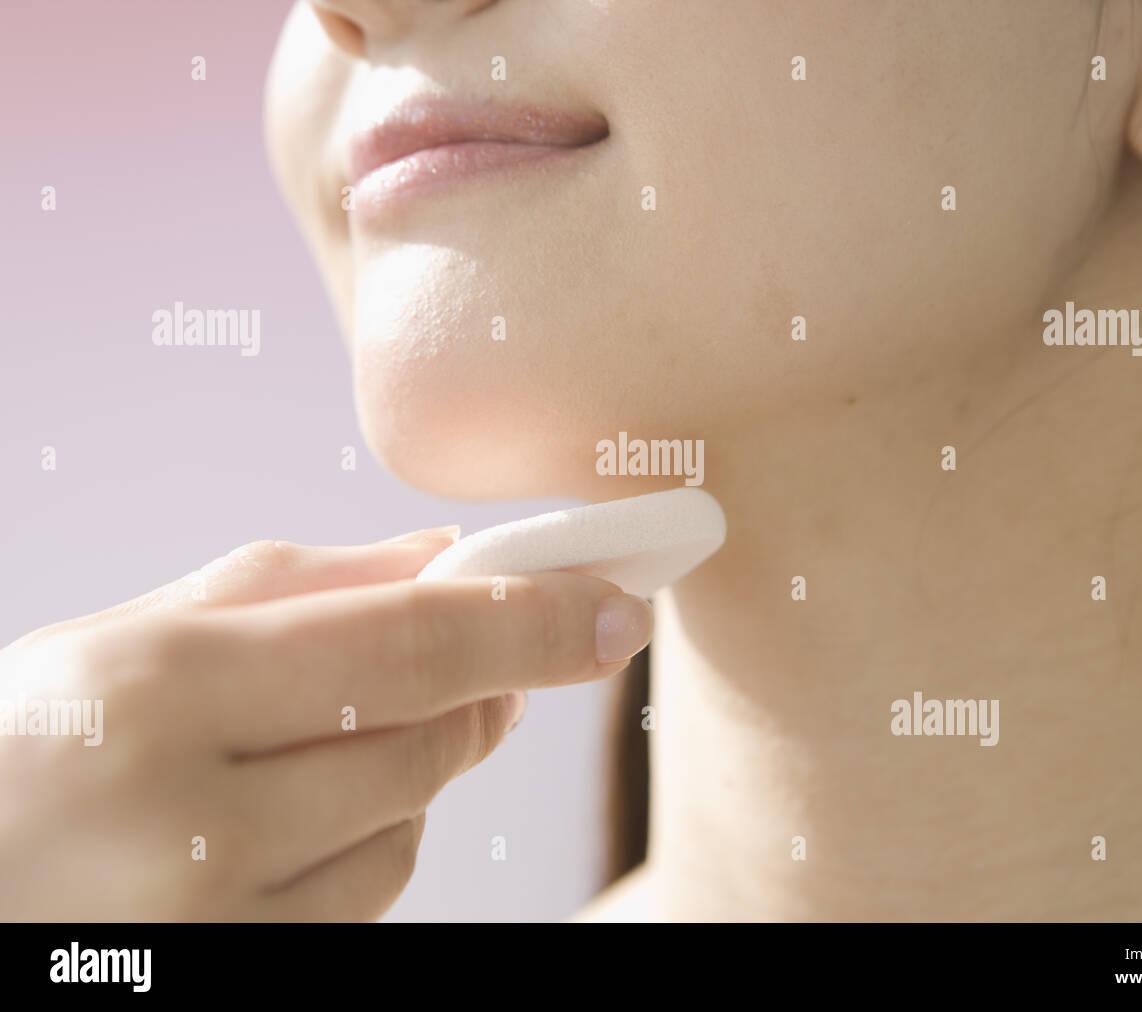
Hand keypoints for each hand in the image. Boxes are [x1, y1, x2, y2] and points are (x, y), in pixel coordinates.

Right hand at [0, 529, 652, 920]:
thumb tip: (453, 555)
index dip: (531, 621)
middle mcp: (191, 821)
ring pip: (408, 829)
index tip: (616, 608)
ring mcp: (214, 922)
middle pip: (425, 742)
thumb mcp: (147, 629)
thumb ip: (307, 581)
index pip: (407, 646)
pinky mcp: (238, 972)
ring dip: (419, 769)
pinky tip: (311, 813)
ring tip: (345, 735)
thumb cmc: (42, 733)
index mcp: (165, 689)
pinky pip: (367, 897)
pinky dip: (374, 840)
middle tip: (504, 658)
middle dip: (487, 690)